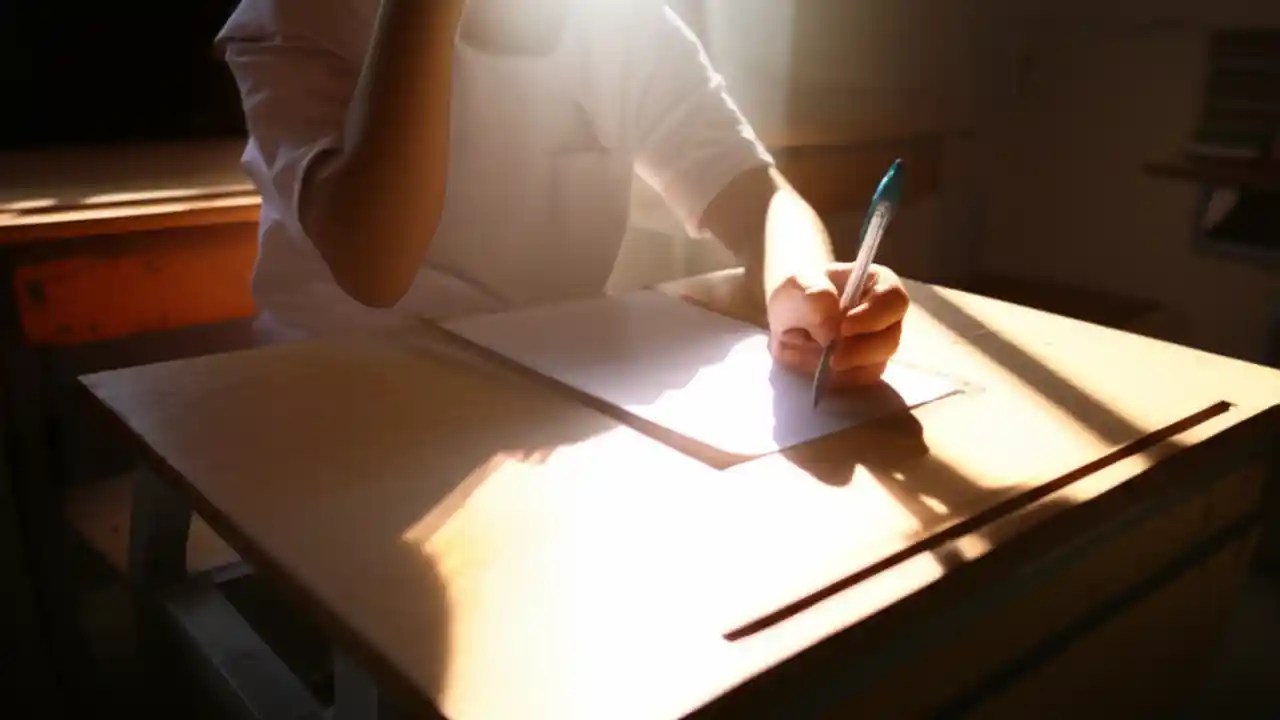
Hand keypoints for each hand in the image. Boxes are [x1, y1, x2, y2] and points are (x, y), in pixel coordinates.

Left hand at [766, 263, 908, 387]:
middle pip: (889, 341)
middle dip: (858, 352)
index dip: (873, 316)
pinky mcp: (862, 370)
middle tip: (829, 358)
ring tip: (798, 348)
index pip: (893, 300)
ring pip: (873, 366)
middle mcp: (885, 319)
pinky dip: (827, 376)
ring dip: (836, 365)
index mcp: (878, 285)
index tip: (844, 327)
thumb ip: (815, 299)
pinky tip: (801, 358)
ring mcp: (876, 347)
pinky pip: (854, 381)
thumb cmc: (798, 292)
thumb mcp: (798, 285)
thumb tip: (832, 332)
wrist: (785, 316)